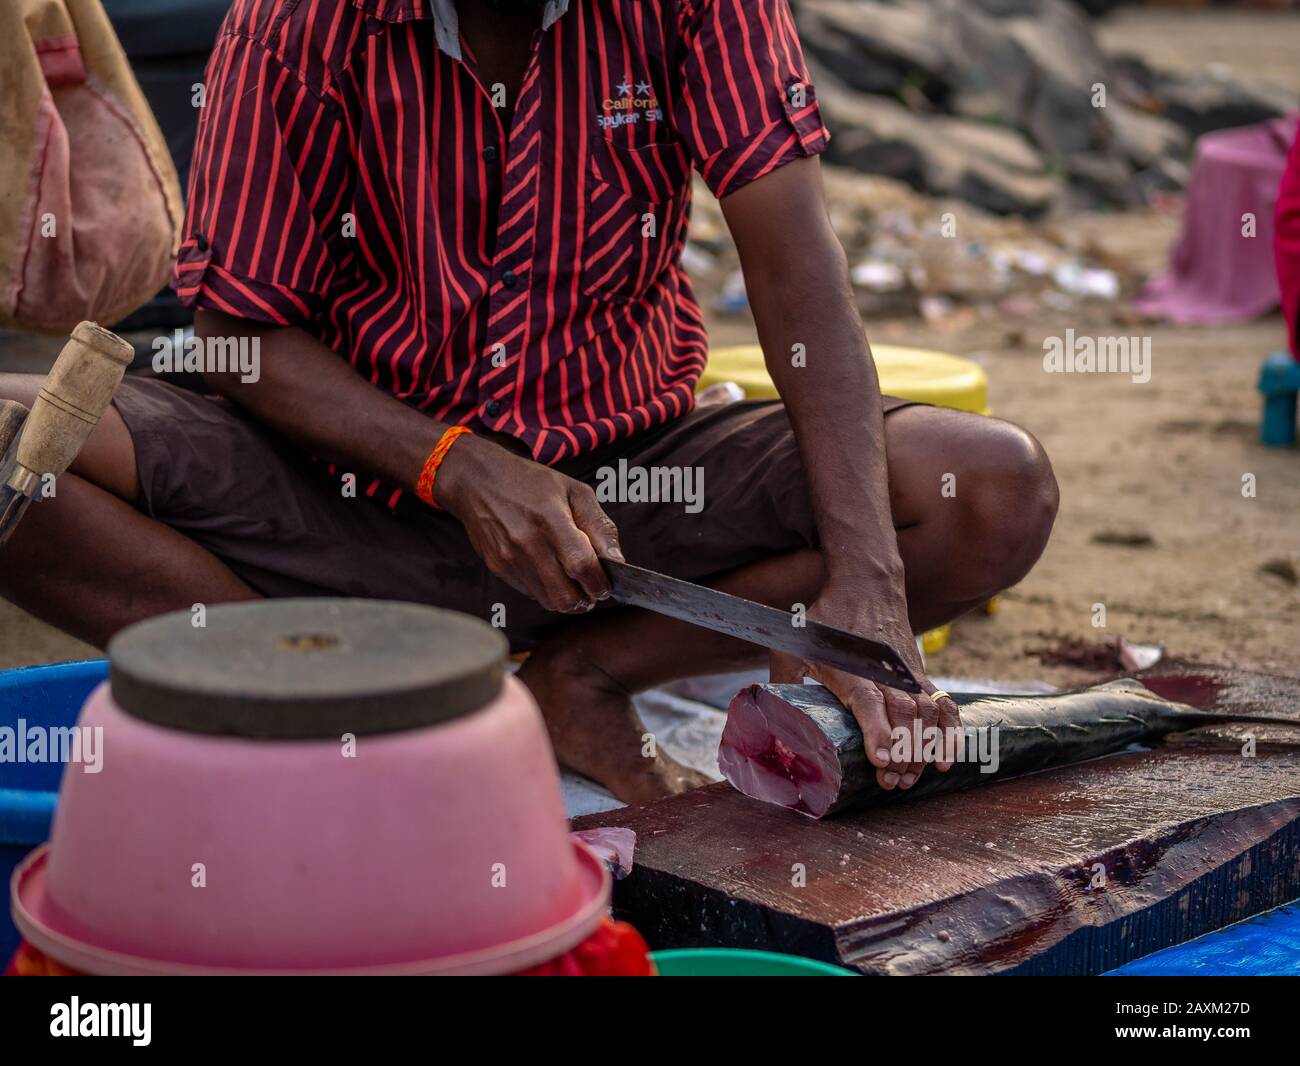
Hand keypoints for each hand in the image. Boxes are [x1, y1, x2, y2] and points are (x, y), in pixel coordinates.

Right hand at [434, 434, 622, 613]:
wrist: (477, 480)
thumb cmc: (532, 483)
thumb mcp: (574, 491)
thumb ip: (599, 526)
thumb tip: (617, 561)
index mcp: (550, 518)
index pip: (581, 565)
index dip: (599, 582)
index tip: (607, 584)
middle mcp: (527, 542)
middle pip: (565, 595)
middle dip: (585, 599)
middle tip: (592, 590)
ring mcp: (509, 558)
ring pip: (548, 601)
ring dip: (567, 599)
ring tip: (573, 583)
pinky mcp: (498, 568)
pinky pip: (531, 593)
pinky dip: (546, 590)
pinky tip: (549, 572)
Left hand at [769, 593, 960, 790]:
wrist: (865, 585)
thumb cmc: (824, 621)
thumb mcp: (792, 644)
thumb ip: (783, 680)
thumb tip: (769, 720)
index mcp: (850, 665)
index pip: (869, 700)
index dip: (877, 731)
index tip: (881, 758)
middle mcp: (884, 670)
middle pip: (903, 713)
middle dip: (902, 752)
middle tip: (890, 783)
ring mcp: (907, 673)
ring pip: (926, 713)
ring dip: (922, 749)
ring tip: (909, 780)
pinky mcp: (920, 675)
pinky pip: (944, 705)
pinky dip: (950, 733)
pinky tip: (945, 761)